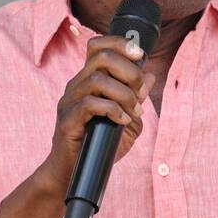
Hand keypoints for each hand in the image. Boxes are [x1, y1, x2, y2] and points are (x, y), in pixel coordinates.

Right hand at [35, 34, 155, 197]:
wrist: (74, 174)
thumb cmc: (100, 146)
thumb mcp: (127, 121)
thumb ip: (137, 99)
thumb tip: (150, 76)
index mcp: (88, 81)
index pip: (98, 46)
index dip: (120, 43)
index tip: (140, 55)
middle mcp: (76, 86)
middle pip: (101, 56)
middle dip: (129, 71)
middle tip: (140, 94)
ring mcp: (69, 102)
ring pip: (98, 79)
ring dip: (124, 94)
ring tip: (132, 112)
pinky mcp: (67, 120)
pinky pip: (90, 104)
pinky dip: (113, 110)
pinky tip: (121, 121)